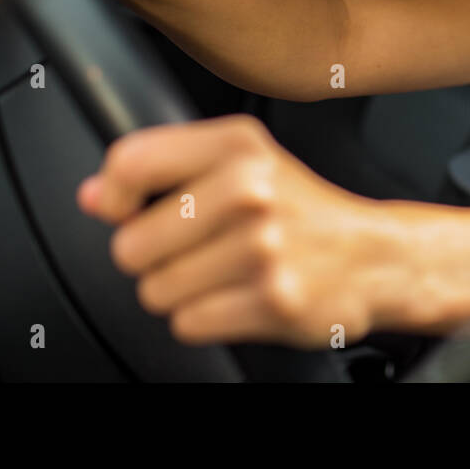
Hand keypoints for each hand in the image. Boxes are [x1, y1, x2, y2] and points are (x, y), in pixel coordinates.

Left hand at [76, 113, 396, 347]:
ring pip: (156, 291)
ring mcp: (263, 246)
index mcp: (238, 145)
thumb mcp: (243, 164)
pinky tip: (239, 297)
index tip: (128, 209)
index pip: (131, 163)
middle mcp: (251, 189)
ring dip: (182, 292)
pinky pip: (189, 323)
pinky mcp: (273, 299)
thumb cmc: (301, 210)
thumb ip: (165, 169)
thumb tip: (94, 196)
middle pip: (131, 245)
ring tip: (224, 274)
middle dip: (154, 258)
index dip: (114, 196)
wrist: (375, 256)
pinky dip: (207, 319)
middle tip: (199, 248)